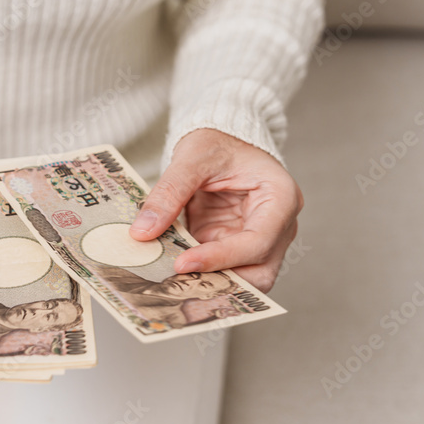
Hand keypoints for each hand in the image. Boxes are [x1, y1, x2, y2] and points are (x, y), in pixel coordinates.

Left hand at [129, 128, 301, 292]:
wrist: (221, 139)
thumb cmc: (218, 141)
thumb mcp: (191, 159)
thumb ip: (168, 194)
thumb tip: (143, 232)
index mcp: (280, 198)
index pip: (257, 243)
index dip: (220, 258)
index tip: (182, 263)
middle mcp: (278, 226)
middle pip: (259, 273)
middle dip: (220, 283)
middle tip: (177, 285)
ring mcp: (259, 240)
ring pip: (243, 279)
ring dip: (209, 283)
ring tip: (169, 282)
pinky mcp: (235, 246)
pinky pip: (222, 270)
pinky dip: (199, 274)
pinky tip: (170, 273)